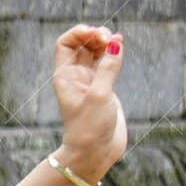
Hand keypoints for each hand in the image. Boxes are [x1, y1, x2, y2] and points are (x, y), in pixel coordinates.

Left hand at [51, 23, 125, 177]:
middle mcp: (75, 77)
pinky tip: (120, 46)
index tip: (95, 34)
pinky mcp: (103, 89)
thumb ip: (108, 68)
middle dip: (95, 35)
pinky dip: (113, 53)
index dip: (79, 33)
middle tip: (109, 38)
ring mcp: (89, 82)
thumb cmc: (90, 127)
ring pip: (95, 52)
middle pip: (81, 44)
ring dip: (105, 42)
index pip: (65, 43)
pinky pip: (106, 63)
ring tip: (117, 39)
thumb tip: (115, 42)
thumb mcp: (100, 95)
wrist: (94, 153)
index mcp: (65, 76)